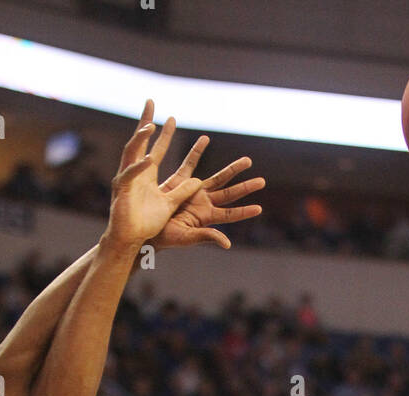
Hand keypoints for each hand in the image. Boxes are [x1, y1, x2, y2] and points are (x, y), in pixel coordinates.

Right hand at [106, 105, 202, 250]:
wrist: (131, 240)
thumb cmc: (146, 224)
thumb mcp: (170, 204)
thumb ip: (183, 192)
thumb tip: (198, 181)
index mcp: (147, 175)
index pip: (156, 148)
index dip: (164, 134)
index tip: (170, 117)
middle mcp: (136, 172)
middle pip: (140, 142)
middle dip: (146, 121)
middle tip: (150, 101)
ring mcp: (128, 180)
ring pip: (132, 153)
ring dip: (141, 140)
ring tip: (151, 126)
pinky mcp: (123, 191)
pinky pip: (131, 176)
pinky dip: (139, 168)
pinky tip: (148, 159)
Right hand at [146, 99, 264, 250]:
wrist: (146, 226)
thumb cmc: (166, 237)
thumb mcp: (187, 237)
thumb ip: (207, 236)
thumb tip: (228, 243)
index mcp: (207, 217)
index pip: (230, 214)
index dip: (244, 211)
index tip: (259, 208)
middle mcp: (205, 203)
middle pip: (230, 192)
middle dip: (245, 186)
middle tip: (262, 181)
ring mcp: (195, 192)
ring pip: (218, 178)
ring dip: (233, 169)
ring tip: (248, 161)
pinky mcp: (182, 182)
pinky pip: (191, 164)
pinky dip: (197, 152)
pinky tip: (205, 139)